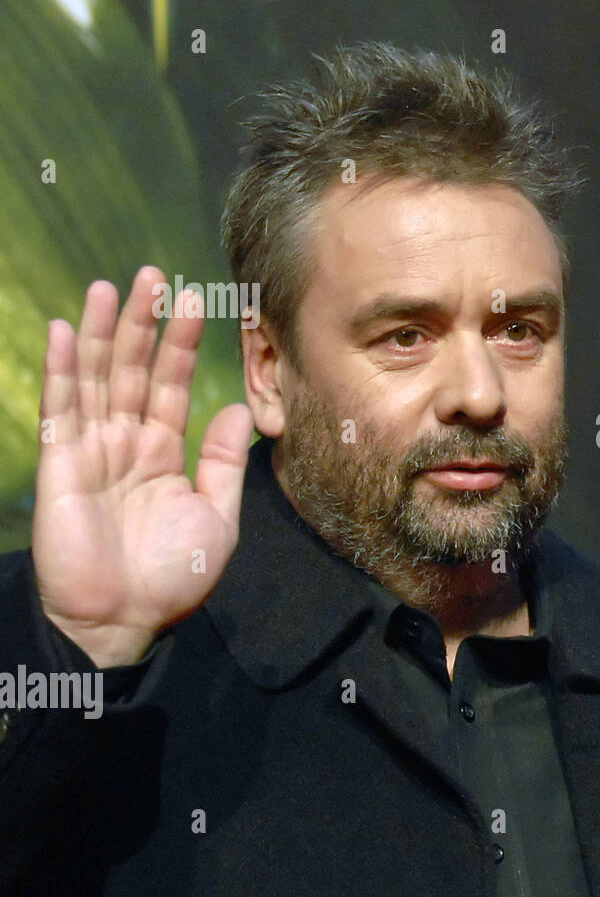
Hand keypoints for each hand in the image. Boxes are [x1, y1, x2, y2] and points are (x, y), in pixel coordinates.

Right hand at [33, 266, 253, 667]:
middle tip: (155, 275)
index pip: (172, 385)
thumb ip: (225, 462)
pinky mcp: (62, 464)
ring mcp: (92, 450)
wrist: (127, 621)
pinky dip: (65, 369)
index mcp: (163, 453)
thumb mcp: (217, 515)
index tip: (198, 300)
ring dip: (105, 332)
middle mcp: (126, 443)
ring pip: (98, 378)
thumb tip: (241, 408)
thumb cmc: (173, 577)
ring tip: (114, 287)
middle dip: (144, 323)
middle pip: (134, 370)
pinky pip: (62, 408)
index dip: (182, 344)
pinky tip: (70, 330)